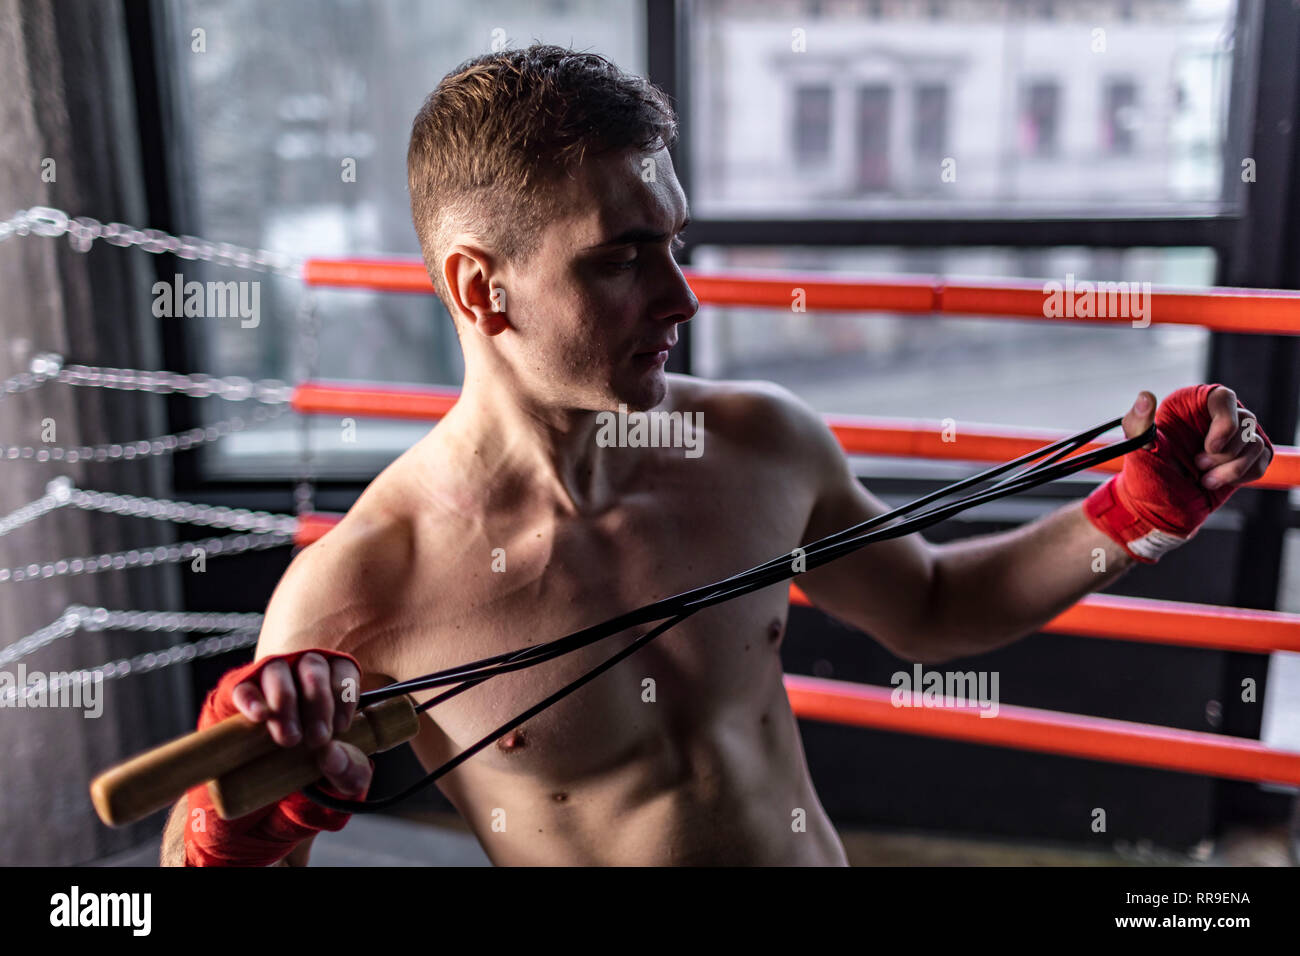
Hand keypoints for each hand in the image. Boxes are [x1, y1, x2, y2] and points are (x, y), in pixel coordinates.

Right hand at [229, 651, 371, 797]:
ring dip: (284, 699)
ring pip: (277, 671)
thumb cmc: (320, 757)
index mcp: (332, 678)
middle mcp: (301, 669)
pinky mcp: (242, 691)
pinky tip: (260, 716)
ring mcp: (270, 677)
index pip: (342, 669)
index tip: (340, 726)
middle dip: (317, 701)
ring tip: (290, 737)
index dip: (343, 695)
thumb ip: (349, 766)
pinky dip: (251, 699)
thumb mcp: (343, 766)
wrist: (275, 770)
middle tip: (317, 738)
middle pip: (312, 667)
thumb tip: (333, 757)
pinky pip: (243, 687)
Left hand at [1121, 385, 1273, 490]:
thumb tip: (1146, 397)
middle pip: (1246, 422)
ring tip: (1203, 479)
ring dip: (1230, 469)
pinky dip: (1241, 476)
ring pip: (1256, 444)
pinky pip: (1262, 461)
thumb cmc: (1146, 470)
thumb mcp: (1137, 446)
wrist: (1158, 503)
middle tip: (1197, 465)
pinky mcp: (1245, 458)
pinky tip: (1216, 482)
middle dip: (1223, 454)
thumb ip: (1138, 422)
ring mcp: (1234, 437)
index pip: (1223, 398)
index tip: (1212, 447)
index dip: (1225, 422)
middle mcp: (1216, 416)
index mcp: (1191, 405)